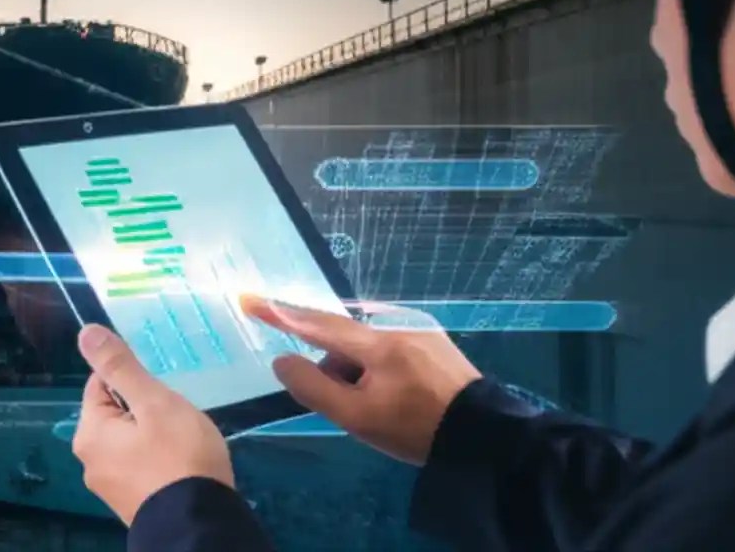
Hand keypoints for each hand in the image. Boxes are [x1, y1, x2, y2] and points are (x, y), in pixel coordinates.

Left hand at [72, 324, 234, 524]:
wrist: (199, 524)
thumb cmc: (179, 456)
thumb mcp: (153, 402)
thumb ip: (120, 366)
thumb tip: (85, 331)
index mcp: (89, 433)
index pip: (102, 383)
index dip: (134, 380)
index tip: (161, 391)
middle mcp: (90, 460)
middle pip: (116, 413)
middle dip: (146, 408)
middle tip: (176, 417)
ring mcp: (110, 485)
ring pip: (130, 439)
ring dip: (155, 433)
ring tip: (184, 439)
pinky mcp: (132, 501)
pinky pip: (141, 464)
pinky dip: (159, 458)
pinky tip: (182, 463)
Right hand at [240, 294, 481, 465]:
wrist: (486, 436)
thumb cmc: (415, 428)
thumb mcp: (357, 418)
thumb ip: (313, 387)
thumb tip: (283, 361)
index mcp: (375, 342)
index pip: (315, 322)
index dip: (279, 313)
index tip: (249, 298)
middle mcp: (395, 325)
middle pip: (341, 340)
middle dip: (333, 369)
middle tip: (346, 406)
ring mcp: (419, 330)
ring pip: (366, 348)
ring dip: (357, 372)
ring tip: (380, 410)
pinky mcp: (435, 342)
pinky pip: (390, 349)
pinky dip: (380, 370)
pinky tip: (398, 398)